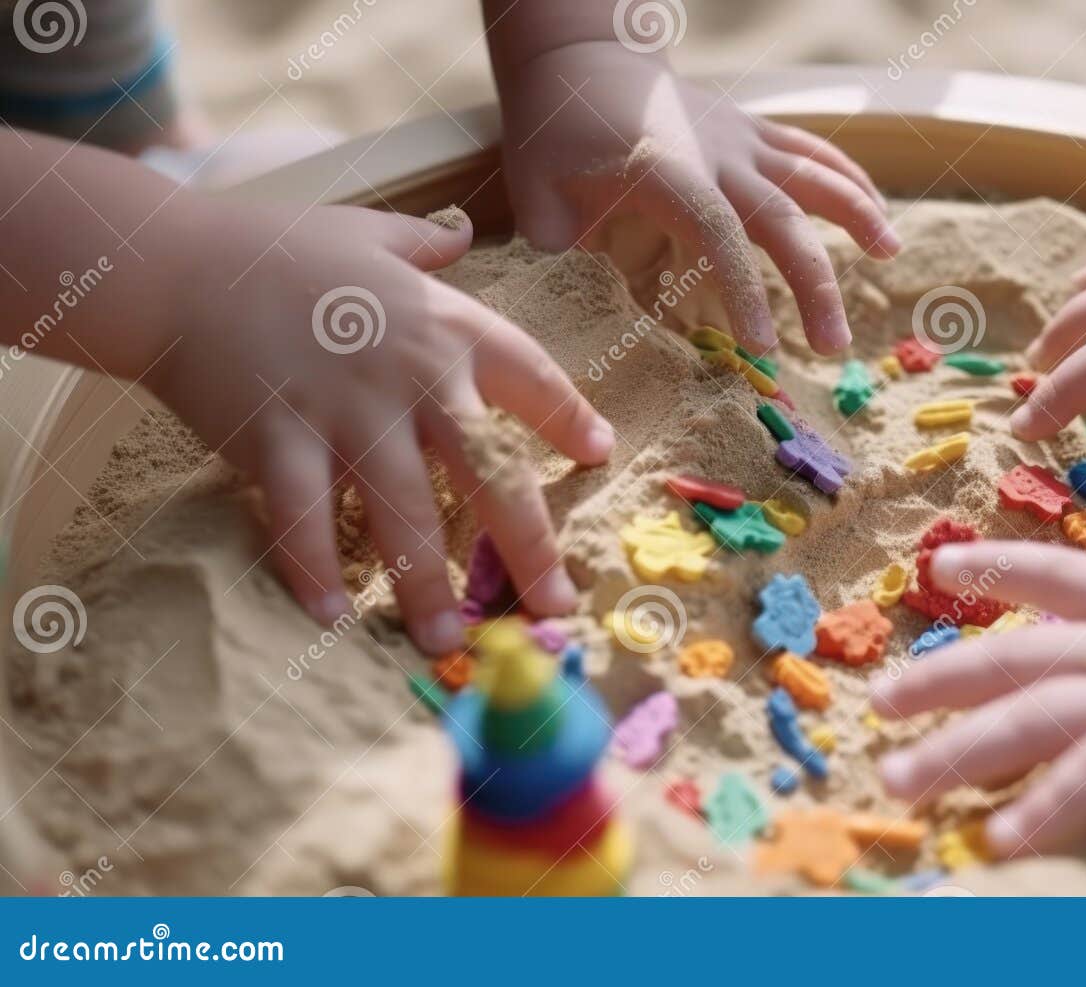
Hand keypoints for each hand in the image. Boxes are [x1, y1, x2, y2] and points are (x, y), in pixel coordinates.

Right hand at [142, 200, 610, 652]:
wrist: (173, 262)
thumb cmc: (280, 247)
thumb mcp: (369, 231)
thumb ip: (423, 245)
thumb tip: (462, 236)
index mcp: (446, 326)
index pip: (532, 376)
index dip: (569, 416)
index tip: (599, 454)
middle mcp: (410, 375)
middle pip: (489, 472)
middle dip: (527, 546)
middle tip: (554, 608)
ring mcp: (344, 413)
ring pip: (403, 514)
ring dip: (427, 585)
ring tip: (449, 641)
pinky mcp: (277, 441)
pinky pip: (304, 520)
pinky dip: (314, 570)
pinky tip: (331, 617)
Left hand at [496, 41, 898, 353]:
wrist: (581, 55)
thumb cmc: (555, 134)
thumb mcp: (537, 198)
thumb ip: (559, 260)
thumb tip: (581, 316)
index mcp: (667, 172)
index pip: (718, 235)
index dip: (744, 290)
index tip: (763, 347)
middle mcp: (716, 151)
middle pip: (783, 217)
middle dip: (815, 283)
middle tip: (834, 346)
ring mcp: (742, 136)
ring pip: (816, 173)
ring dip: (859, 214)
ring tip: (891, 255)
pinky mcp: (754, 130)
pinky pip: (815, 152)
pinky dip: (851, 181)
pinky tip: (879, 213)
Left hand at [870, 523, 1085, 856]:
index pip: (1053, 574)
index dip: (994, 567)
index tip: (938, 566)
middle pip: (1010, 658)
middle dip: (937, 680)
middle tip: (879, 702)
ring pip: (1025, 719)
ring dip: (955, 753)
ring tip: (896, 782)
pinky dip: (1042, 809)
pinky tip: (999, 840)